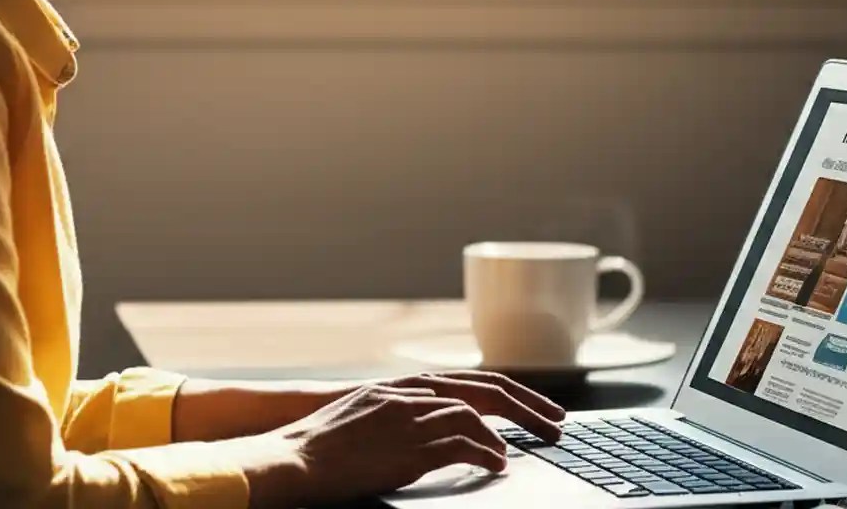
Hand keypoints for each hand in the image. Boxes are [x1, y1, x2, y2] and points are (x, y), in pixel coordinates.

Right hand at [173, 371, 565, 444]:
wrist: (289, 456)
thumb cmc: (320, 443)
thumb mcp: (365, 416)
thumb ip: (399, 415)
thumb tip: (431, 427)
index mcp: (404, 387)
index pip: (471, 382)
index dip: (510, 393)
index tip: (536, 407)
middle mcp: (411, 395)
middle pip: (485, 390)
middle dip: (527, 405)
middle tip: (558, 423)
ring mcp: (409, 419)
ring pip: (477, 415)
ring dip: (512, 431)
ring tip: (537, 446)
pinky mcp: (406, 446)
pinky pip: (461, 445)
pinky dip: (487, 452)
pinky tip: (500, 464)